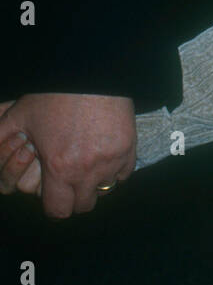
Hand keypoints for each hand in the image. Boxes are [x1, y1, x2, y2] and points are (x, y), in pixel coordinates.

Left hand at [0, 94, 135, 218]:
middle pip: (83, 206)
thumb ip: (1, 135)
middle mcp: (86, 171)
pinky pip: (124, 173)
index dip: (54, 207)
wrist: (90, 73)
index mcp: (58, 168)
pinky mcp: (128, 149)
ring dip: (95, 184)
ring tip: (87, 166)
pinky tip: (104, 155)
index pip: (58, 211)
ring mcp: (111, 161)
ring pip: (105, 190)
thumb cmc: (54, 94)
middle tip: (70, 182)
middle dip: (75, 198)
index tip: (54, 198)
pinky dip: (115, 170)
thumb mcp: (21, 114)